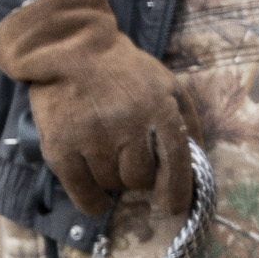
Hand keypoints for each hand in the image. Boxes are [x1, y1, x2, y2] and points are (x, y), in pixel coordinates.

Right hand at [0, 0, 194, 219]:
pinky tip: (98, 198)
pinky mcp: (61, 148)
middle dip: (141, 178)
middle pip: (141, 178)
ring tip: (110, 160)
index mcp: (160, 109)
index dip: (177, 190)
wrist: (70, 50)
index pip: (176, 160)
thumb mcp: (167, 84)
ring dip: (116, 182)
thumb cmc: (124, 71)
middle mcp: (128, 126)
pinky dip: (94, 202)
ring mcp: (92, 138)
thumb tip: (197, 159)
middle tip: (133, 162)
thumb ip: (186, 120)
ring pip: (113, 185)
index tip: (174, 207)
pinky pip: (83, 194)